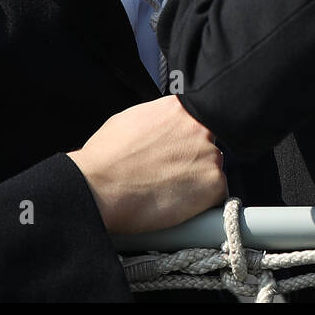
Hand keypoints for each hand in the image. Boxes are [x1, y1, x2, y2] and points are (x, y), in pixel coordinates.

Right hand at [67, 95, 227, 234]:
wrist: (97, 188)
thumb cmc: (105, 158)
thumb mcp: (131, 120)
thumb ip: (159, 120)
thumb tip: (165, 128)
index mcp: (180, 108)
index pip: (198, 121)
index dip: (189, 140)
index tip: (180, 153)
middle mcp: (200, 127)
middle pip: (208, 146)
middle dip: (193, 161)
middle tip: (169, 176)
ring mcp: (210, 155)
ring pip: (212, 170)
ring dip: (197, 181)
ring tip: (167, 193)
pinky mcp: (213, 183)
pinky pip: (216, 194)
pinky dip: (201, 203)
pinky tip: (176, 205)